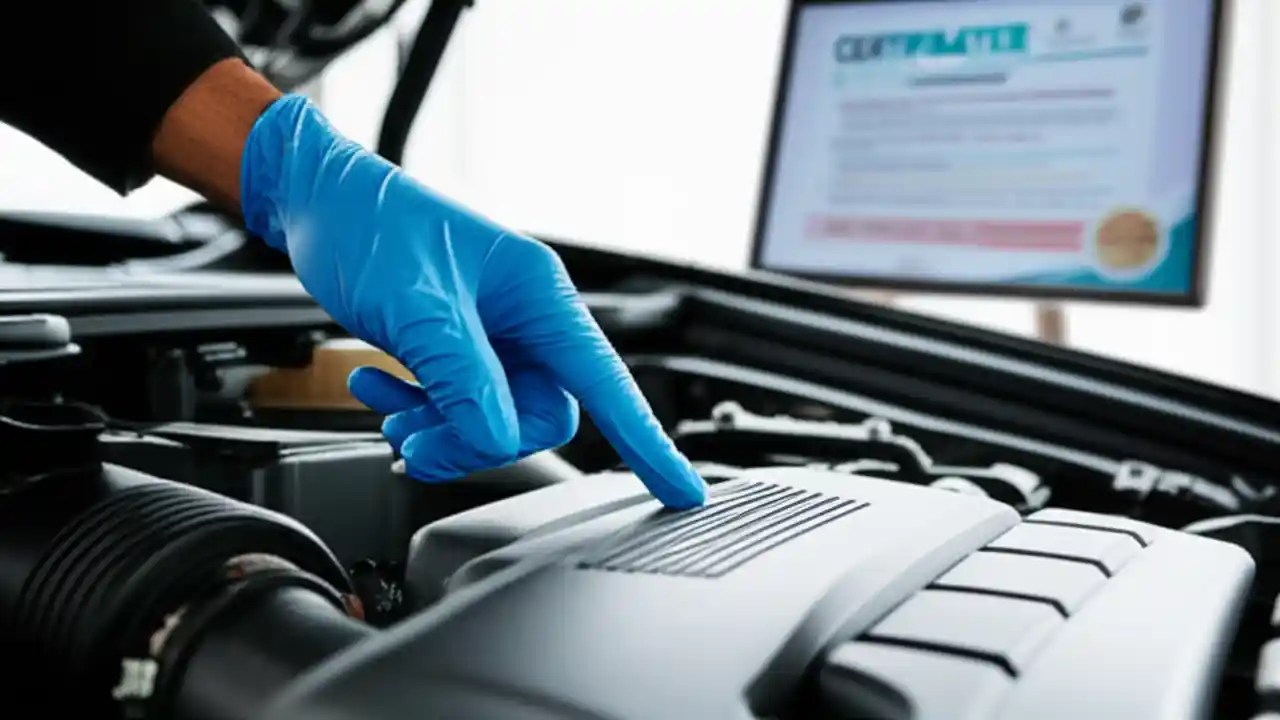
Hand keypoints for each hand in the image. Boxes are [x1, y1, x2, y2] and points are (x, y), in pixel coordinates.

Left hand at [239, 95, 706, 508]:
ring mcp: (494, 333)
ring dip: (444, 431)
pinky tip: (379, 391)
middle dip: (478, 439)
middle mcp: (527, 317)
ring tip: (394, 422)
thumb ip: (464, 380)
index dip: (647, 442)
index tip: (681, 490)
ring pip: (495, 417)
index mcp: (539, 296)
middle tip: (419, 442)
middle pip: (537, 415)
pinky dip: (421, 410)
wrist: (316, 200)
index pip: (606, 383)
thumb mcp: (417, 310)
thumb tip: (497, 439)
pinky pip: (461, 402)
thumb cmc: (369, 229)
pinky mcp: (461, 345)